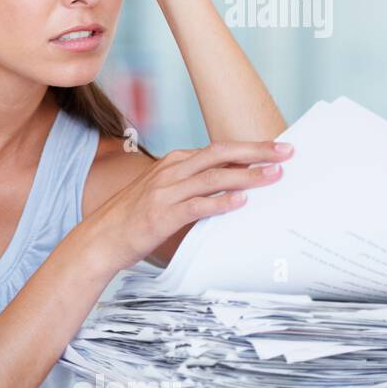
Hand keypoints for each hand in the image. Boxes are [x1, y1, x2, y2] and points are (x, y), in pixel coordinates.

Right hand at [82, 140, 293, 272]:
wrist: (99, 239)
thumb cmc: (133, 219)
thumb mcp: (162, 194)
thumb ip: (191, 187)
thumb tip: (230, 188)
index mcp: (171, 164)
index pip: (216, 150)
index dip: (248, 148)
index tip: (276, 148)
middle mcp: (169, 172)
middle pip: (219, 154)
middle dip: (256, 152)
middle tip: (287, 152)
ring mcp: (164, 193)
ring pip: (212, 177)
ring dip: (246, 176)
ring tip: (273, 176)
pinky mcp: (161, 215)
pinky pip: (196, 206)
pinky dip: (220, 202)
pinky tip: (241, 203)